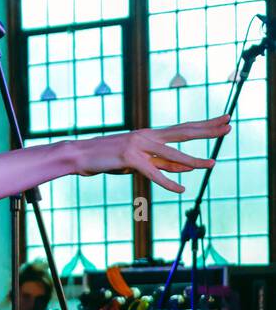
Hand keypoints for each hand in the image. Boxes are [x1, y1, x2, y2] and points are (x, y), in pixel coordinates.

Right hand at [75, 115, 230, 192]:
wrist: (80, 155)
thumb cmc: (108, 158)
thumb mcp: (139, 160)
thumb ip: (162, 163)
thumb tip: (186, 167)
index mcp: (151, 134)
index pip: (184, 128)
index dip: (206, 124)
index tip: (224, 120)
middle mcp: (148, 135)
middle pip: (184, 131)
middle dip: (208, 130)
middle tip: (229, 126)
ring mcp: (139, 145)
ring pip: (172, 154)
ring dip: (193, 161)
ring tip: (212, 165)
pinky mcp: (129, 158)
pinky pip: (152, 173)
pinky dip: (167, 182)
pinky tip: (180, 190)